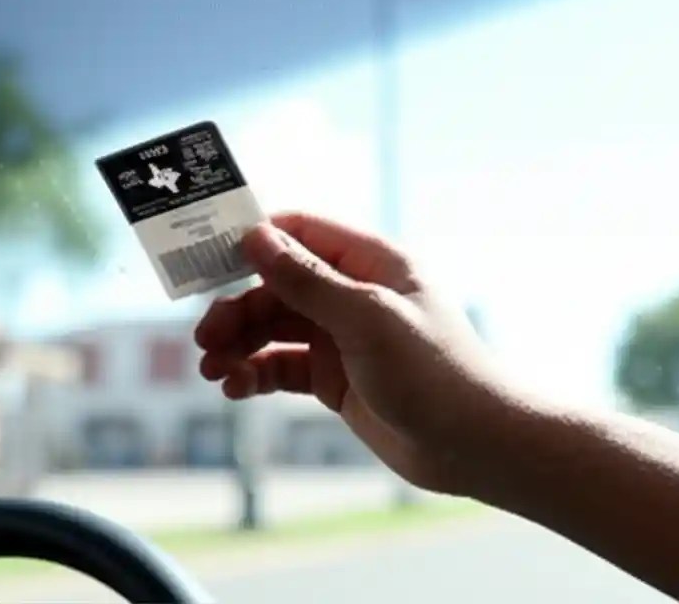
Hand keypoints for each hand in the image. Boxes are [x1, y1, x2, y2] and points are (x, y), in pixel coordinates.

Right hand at [195, 212, 506, 494]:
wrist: (474, 445)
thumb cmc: (434, 371)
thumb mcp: (365, 318)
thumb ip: (306, 280)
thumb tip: (255, 238)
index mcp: (371, 262)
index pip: (301, 232)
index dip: (255, 241)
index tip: (207, 259)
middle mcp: (354, 294)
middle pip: (278, 286)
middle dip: (237, 309)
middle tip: (204, 338)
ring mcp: (344, 337)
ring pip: (274, 329)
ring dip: (239, 345)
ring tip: (213, 371)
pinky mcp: (336, 379)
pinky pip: (283, 366)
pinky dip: (255, 374)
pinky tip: (235, 388)